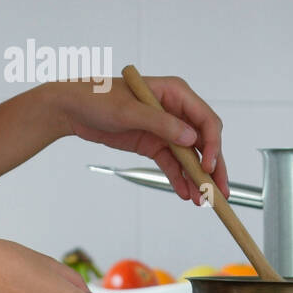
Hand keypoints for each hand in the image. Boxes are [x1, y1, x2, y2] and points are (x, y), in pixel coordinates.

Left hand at [54, 73, 228, 203]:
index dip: (212, 144)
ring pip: (190, 156)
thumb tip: (191, 139)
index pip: (205, 120)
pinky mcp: (154, 144)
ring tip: (201, 199)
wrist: (73, 109)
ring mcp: (166, 129)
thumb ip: (161, 123)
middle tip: (219, 191)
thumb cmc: (98, 98)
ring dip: (196, 177)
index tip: (209, 166)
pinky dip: (179, 178)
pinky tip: (184, 193)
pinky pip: (172, 164)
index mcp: (176, 93)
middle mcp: (176, 111)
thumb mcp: (129, 110)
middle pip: (204, 141)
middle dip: (213, 166)